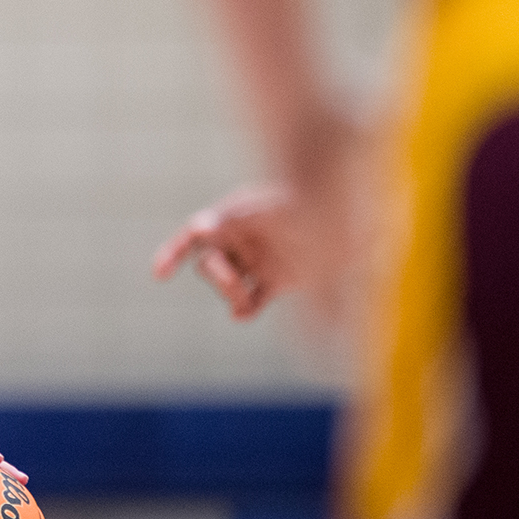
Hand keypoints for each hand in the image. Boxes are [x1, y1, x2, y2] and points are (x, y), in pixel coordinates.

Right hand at [153, 183, 297, 320]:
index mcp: (236, 218)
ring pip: (229, 285)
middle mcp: (243, 240)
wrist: (358, 216)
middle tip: (235, 287)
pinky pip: (253, 299)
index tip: (160, 274)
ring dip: (231, 295)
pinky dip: (246, 309)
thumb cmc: (310, 204)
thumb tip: (198, 225)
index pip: (195, 236)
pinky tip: (243, 315)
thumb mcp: (271, 209)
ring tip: (245, 303)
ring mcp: (260, 261)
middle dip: (218, 279)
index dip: (173, 252)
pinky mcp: (279, 281)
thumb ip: (234, 219)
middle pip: (210, 266)